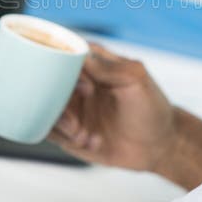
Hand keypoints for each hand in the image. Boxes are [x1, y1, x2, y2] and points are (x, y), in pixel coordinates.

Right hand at [48, 43, 177, 171]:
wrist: (158, 146)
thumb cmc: (151, 108)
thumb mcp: (136, 80)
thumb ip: (109, 67)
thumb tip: (82, 56)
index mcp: (90, 62)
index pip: (60, 55)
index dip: (65, 71)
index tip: (86, 89)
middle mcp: (74, 82)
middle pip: (44, 83)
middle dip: (56, 104)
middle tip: (75, 121)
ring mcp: (69, 106)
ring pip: (42, 108)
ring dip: (60, 124)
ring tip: (82, 134)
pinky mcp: (66, 131)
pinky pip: (48, 131)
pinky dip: (64, 138)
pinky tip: (91, 143)